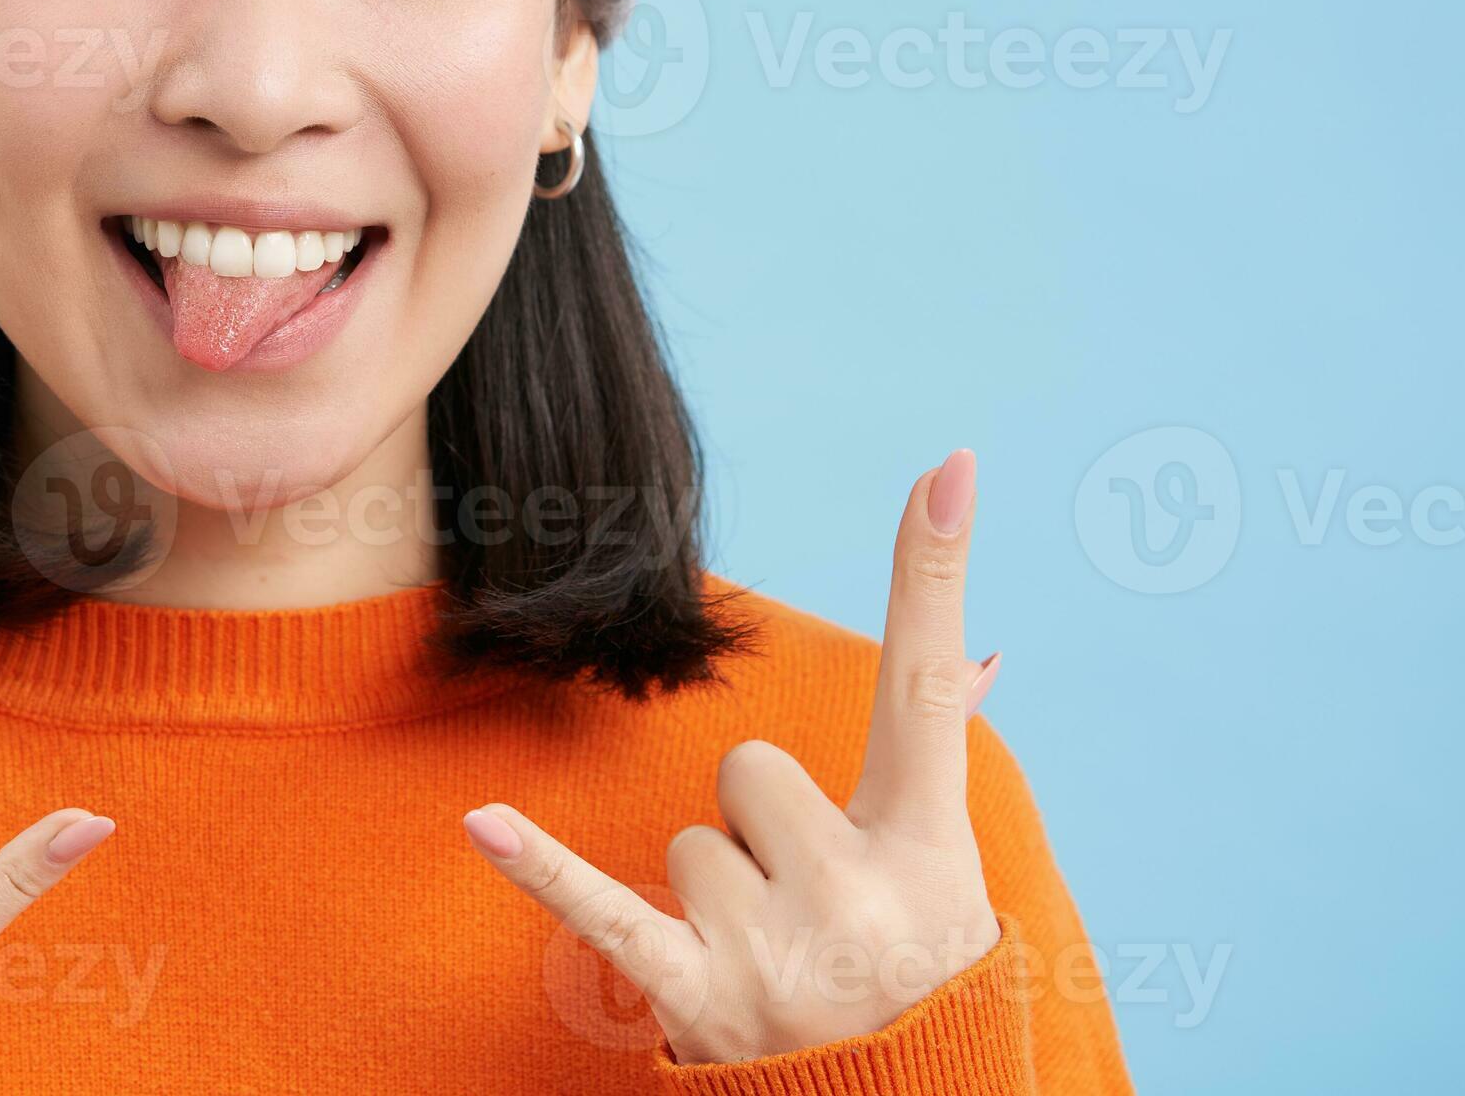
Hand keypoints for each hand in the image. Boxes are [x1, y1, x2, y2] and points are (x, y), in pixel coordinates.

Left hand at [464, 450, 1001, 1064]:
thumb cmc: (908, 982)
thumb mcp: (940, 880)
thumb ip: (934, 763)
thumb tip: (983, 650)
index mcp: (931, 850)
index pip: (926, 687)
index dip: (933, 571)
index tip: (944, 463)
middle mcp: (863, 896)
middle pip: (748, 768)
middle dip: (759, 831)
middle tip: (804, 910)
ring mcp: (781, 951)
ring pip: (691, 839)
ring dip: (712, 895)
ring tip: (767, 962)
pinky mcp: (702, 1000)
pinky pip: (605, 910)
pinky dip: (544, 873)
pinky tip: (481, 823)